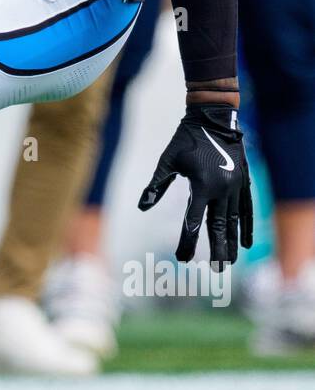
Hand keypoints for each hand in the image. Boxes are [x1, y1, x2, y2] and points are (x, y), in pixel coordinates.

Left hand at [139, 104, 253, 266]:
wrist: (213, 117)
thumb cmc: (186, 139)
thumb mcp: (167, 160)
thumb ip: (156, 184)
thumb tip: (142, 207)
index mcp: (201, 186)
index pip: (193, 222)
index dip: (187, 242)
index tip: (182, 259)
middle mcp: (221, 189)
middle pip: (218, 227)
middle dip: (217, 250)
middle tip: (216, 271)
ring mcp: (235, 186)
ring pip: (234, 221)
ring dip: (232, 243)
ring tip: (229, 262)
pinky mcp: (244, 181)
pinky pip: (246, 208)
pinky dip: (246, 226)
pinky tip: (247, 242)